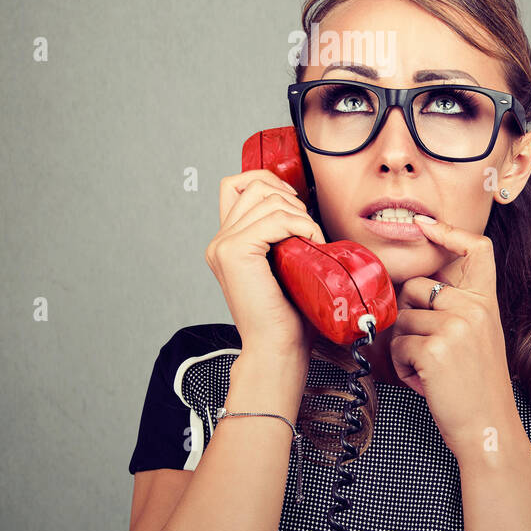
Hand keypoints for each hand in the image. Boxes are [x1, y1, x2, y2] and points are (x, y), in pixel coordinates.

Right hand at [206, 169, 324, 359]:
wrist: (277, 348)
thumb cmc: (287, 314)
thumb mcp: (283, 263)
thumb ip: (280, 235)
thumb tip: (303, 205)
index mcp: (227, 242)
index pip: (236, 184)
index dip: (267, 181)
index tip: (294, 204)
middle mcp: (219, 241)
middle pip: (253, 184)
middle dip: (288, 196)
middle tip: (306, 228)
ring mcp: (223, 245)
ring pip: (266, 198)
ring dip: (299, 213)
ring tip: (311, 239)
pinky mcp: (234, 252)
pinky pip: (274, 218)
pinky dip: (300, 224)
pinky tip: (311, 242)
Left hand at [386, 216, 518, 460]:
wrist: (488, 428)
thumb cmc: (476, 386)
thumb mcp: (479, 336)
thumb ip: (457, 309)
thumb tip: (413, 289)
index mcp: (486, 302)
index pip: (477, 249)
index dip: (449, 232)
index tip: (426, 226)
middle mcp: (474, 308)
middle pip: (416, 287)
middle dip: (409, 317)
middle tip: (426, 348)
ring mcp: (456, 327)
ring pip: (402, 318)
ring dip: (404, 347)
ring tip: (427, 369)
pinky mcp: (435, 349)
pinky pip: (397, 345)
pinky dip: (401, 366)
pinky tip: (423, 380)